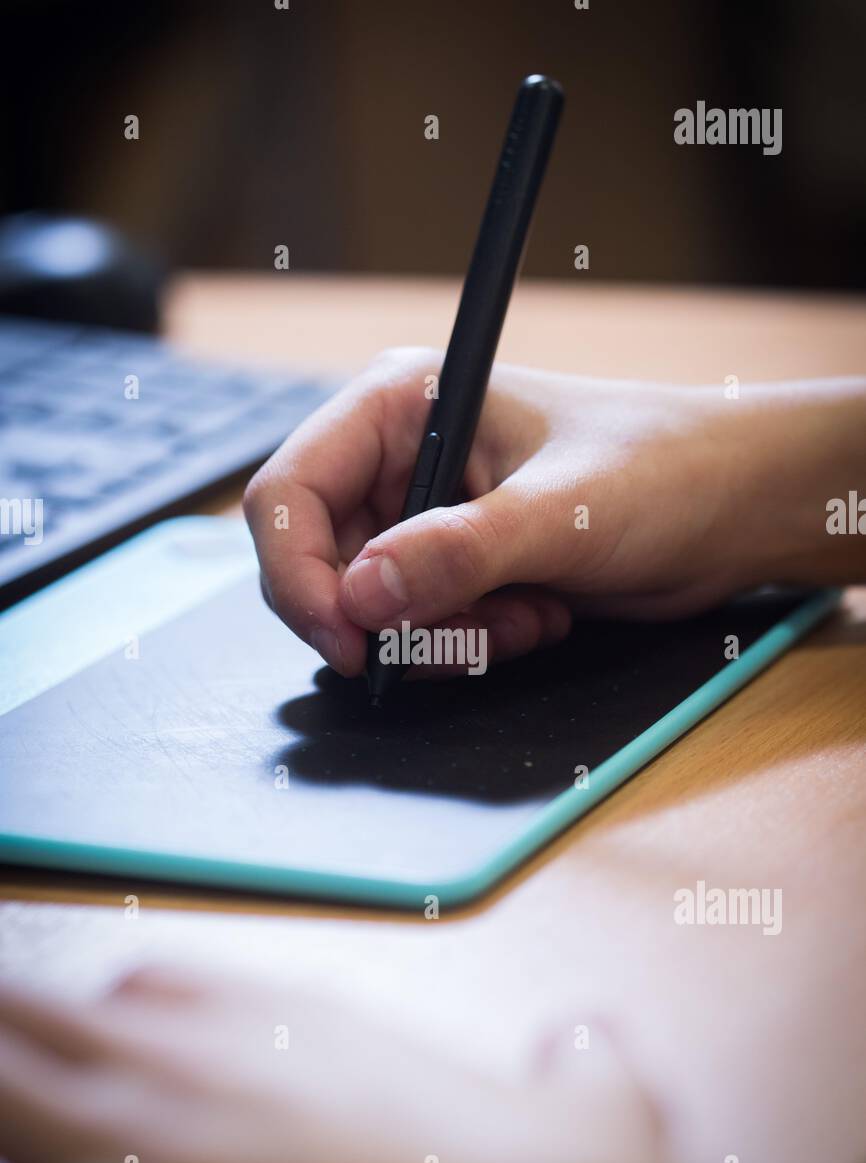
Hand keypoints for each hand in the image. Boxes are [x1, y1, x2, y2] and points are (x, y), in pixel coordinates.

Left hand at [0, 965, 664, 1162]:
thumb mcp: (584, 1107)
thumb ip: (579, 1067)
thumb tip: (590, 1050)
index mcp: (284, 1021)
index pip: (143, 986)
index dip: (120, 1020)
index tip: (122, 1051)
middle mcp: (191, 1066)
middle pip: (29, 1016)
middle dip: (22, 1044)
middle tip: (30, 1084)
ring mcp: (132, 1151)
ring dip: (7, 1117)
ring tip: (23, 1150)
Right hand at [243, 349, 865, 677]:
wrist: (737, 508)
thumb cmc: (666, 470)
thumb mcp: (561, 512)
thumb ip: (457, 552)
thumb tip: (359, 598)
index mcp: (403, 405)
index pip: (290, 492)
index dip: (301, 576)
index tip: (350, 643)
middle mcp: (401, 457)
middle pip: (323, 563)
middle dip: (392, 619)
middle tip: (462, 640)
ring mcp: (428, 515)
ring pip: (375, 610)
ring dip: (445, 638)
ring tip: (527, 616)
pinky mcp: (459, 565)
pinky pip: (421, 629)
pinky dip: (471, 644)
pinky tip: (539, 617)